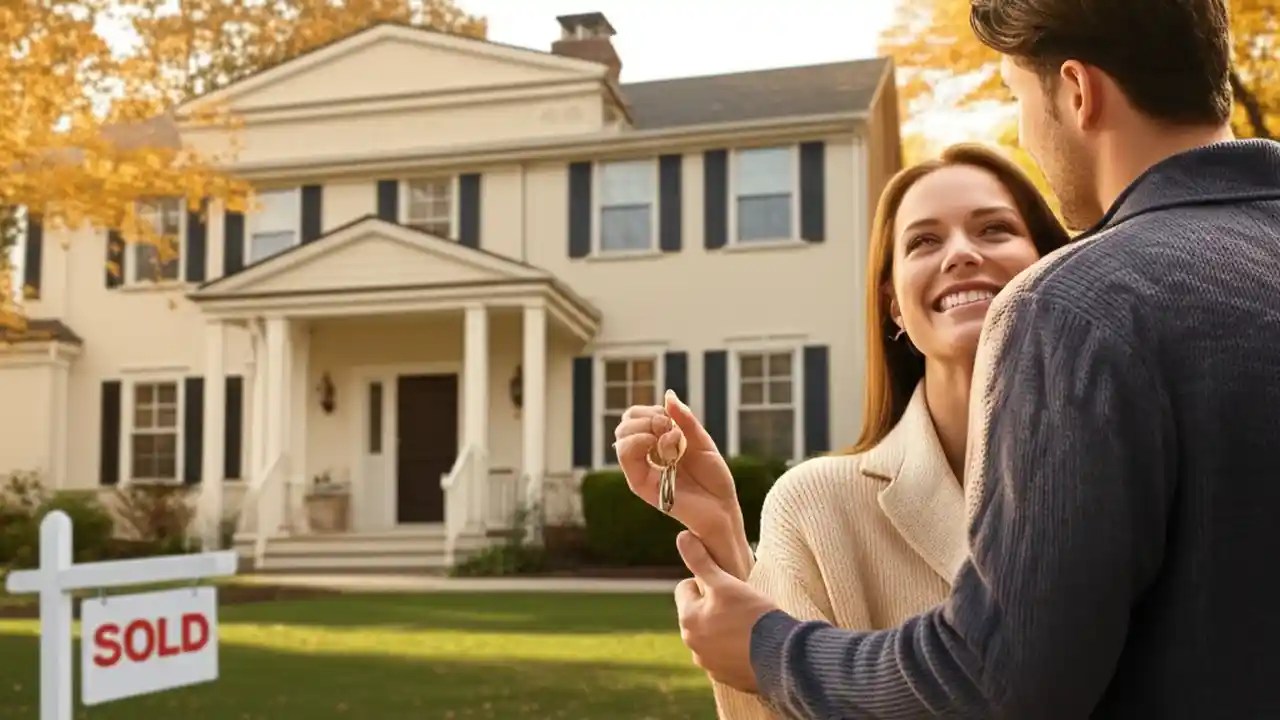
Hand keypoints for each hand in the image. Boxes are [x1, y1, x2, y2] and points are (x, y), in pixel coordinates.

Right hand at [614, 389, 743, 540]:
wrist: (723, 508)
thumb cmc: (714, 477)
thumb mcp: (702, 441)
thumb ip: (684, 420)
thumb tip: (668, 395)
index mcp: (657, 445)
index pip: (636, 418)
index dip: (651, 410)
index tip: (671, 418)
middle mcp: (646, 457)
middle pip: (624, 426)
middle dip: (645, 417)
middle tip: (668, 427)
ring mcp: (642, 471)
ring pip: (621, 440)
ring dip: (642, 428)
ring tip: (666, 438)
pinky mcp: (642, 485)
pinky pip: (627, 459)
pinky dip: (640, 442)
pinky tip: (660, 444)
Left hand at [674, 530, 777, 692]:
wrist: (782, 657)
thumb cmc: (752, 615)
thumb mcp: (725, 582)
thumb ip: (700, 560)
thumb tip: (682, 536)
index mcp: (688, 619)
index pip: (685, 588)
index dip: (706, 582)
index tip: (727, 585)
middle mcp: (692, 644)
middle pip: (697, 613)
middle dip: (714, 607)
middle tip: (740, 603)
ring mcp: (709, 664)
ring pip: (712, 635)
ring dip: (724, 628)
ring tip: (749, 624)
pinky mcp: (727, 677)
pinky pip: (726, 656)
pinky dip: (736, 649)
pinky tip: (754, 643)